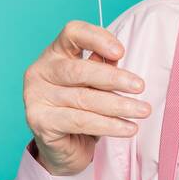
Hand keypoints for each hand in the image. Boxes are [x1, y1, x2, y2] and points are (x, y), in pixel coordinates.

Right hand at [23, 21, 150, 174]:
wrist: (64, 146)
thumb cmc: (81, 107)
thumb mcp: (94, 83)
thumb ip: (103, 66)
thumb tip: (116, 57)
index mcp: (55, 52)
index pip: (73, 33)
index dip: (97, 38)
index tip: (121, 52)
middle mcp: (40, 71)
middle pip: (80, 70)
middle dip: (115, 78)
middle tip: (140, 86)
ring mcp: (35, 96)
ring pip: (84, 99)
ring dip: (118, 105)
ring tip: (142, 111)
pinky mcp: (39, 121)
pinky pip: (81, 121)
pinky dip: (109, 125)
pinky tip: (128, 128)